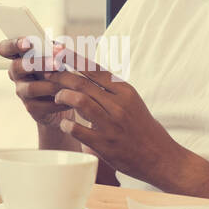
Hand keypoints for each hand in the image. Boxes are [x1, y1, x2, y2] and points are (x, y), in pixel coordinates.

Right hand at [0, 36, 68, 130]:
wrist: (64, 99)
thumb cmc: (57, 72)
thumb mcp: (56, 58)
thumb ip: (54, 51)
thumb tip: (59, 48)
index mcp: (19, 57)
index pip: (5, 48)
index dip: (13, 45)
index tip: (27, 43)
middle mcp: (16, 74)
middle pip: (18, 66)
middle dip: (39, 63)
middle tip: (57, 63)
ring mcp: (21, 91)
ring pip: (31, 88)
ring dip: (50, 84)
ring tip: (68, 83)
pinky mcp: (31, 108)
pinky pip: (43, 105)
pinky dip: (58, 100)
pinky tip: (69, 98)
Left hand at [44, 43, 185, 188]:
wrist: (160, 157)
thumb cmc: (142, 128)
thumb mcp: (132, 101)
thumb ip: (111, 89)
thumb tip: (88, 73)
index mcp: (125, 90)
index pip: (94, 69)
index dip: (72, 59)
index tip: (57, 52)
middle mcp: (118, 104)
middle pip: (82, 82)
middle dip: (60, 76)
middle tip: (48, 75)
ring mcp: (111, 124)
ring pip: (79, 100)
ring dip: (62, 97)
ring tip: (57, 98)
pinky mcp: (104, 144)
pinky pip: (76, 129)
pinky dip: (66, 124)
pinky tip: (65, 123)